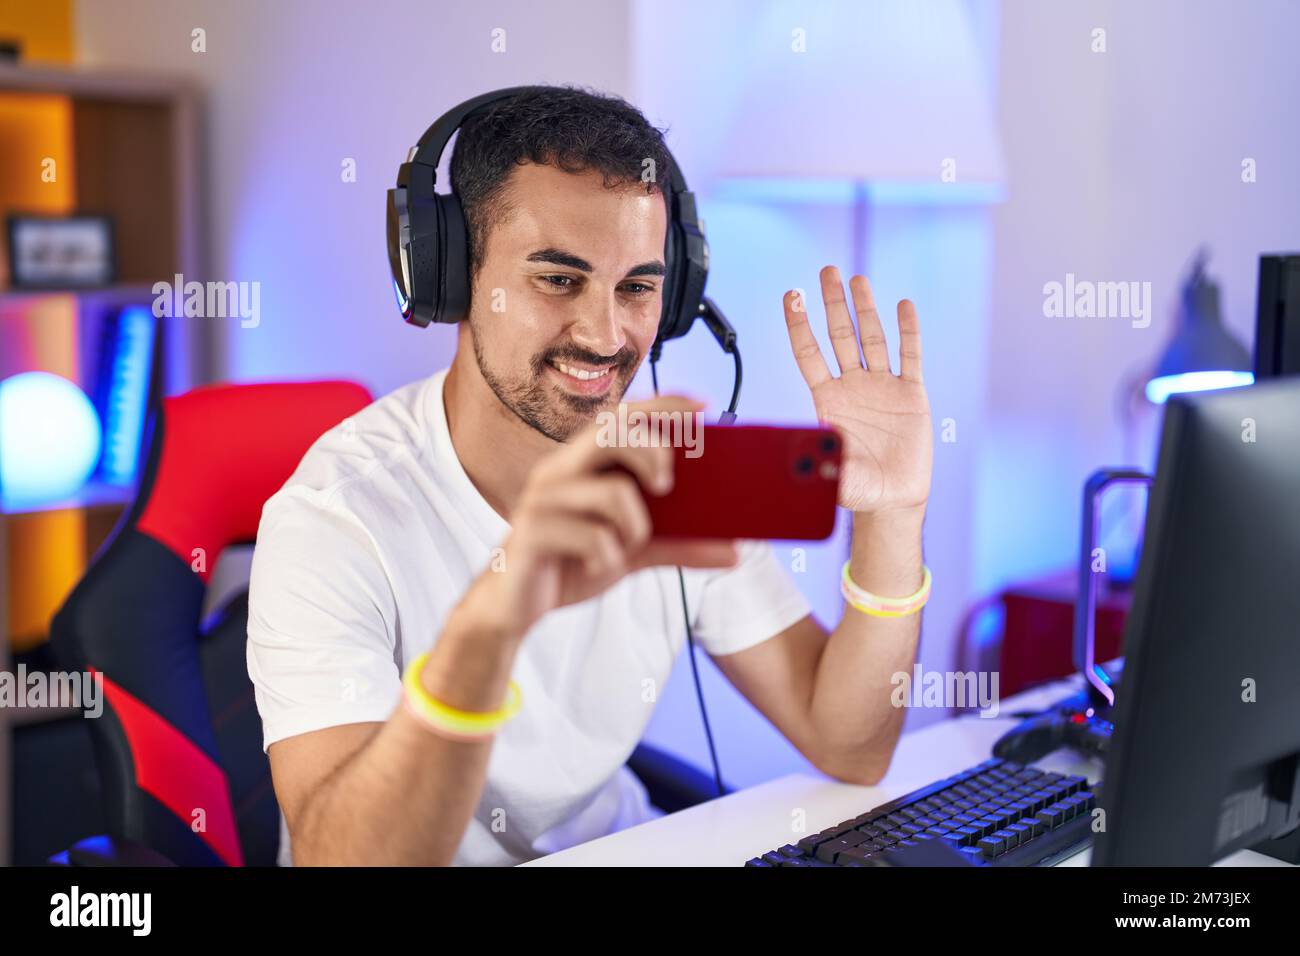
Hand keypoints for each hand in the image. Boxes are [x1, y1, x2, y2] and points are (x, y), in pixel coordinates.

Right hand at [463, 395, 739, 639]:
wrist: (515, 607)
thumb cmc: (571, 563)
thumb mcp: (632, 552)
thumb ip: (679, 546)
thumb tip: (736, 552)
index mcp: (581, 463)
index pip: (623, 416)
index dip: (662, 405)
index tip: (703, 405)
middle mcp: (559, 470)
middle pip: (612, 433)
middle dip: (653, 453)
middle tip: (666, 487)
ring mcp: (542, 499)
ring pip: (611, 493)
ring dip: (635, 527)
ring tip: (626, 546)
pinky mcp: (532, 533)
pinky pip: (592, 538)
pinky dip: (607, 558)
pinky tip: (594, 567)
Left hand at [782, 266, 931, 515]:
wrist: (893, 497)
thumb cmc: (857, 488)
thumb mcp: (831, 475)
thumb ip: (821, 461)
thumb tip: (805, 451)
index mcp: (828, 400)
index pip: (809, 354)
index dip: (799, 325)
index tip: (791, 295)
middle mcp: (853, 386)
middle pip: (841, 336)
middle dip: (833, 303)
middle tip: (827, 271)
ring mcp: (882, 386)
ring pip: (873, 339)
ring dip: (866, 309)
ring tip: (858, 280)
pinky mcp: (911, 393)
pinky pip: (910, 356)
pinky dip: (908, 331)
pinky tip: (903, 306)